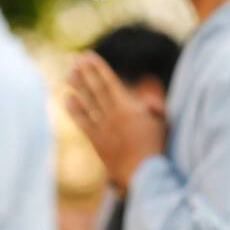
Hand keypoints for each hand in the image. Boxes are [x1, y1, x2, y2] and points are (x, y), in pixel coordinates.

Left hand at [65, 53, 166, 191]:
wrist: (144, 174)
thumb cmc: (156, 149)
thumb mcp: (162, 124)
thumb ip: (153, 107)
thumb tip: (145, 98)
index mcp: (128, 107)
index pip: (110, 82)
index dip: (98, 68)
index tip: (88, 55)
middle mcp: (113, 115)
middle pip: (95, 89)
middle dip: (84, 72)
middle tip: (74, 59)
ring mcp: (103, 128)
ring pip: (88, 103)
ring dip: (77, 87)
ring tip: (69, 74)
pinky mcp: (97, 142)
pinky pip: (83, 122)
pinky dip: (75, 110)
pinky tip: (67, 99)